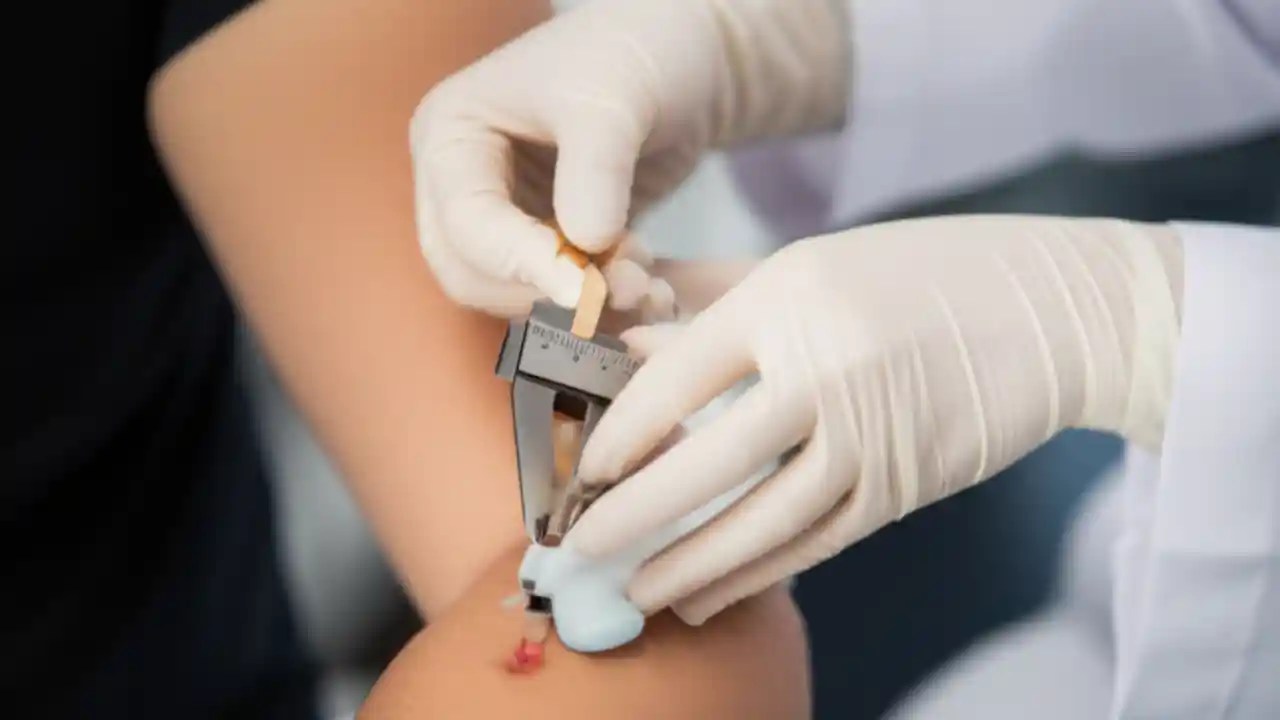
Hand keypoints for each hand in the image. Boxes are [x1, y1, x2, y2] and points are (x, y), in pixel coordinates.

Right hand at [408, 0, 848, 315]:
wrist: (690, 56)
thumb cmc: (637, 53)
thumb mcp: (614, 99)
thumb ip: (596, 169)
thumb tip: (586, 243)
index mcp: (452, 135)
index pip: (466, 224)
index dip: (521, 264)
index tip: (583, 292)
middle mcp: (464, 181)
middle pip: (474, 276)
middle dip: (547, 293)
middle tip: (622, 287)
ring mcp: (507, 215)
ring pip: (521, 296)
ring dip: (585, 304)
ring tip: (647, 281)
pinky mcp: (552, 241)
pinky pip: (564, 295)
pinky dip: (605, 303)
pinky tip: (654, 288)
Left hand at [564, 215, 1183, 623]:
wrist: (1055, 311)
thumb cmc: (919, 274)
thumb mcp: (812, 264)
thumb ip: (715, 305)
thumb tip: (630, 352)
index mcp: (790, 298)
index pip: (680, 375)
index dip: (623, 430)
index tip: (589, 467)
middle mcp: (826, 368)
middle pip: (708, 461)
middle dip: (634, 515)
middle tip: (581, 548)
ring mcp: (870, 434)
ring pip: (761, 520)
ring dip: (691, 566)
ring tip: (638, 592)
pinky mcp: (903, 486)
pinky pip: (814, 543)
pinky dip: (757, 574)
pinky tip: (709, 595)